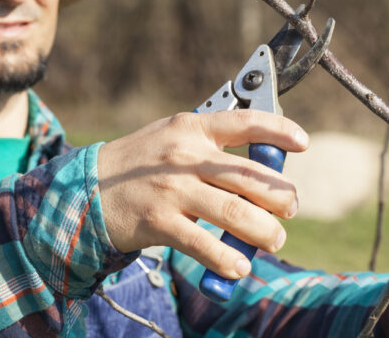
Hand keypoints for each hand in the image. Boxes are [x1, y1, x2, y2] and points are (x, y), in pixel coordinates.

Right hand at [97, 110, 307, 279]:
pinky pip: (201, 243)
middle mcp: (183, 156)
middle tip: (290, 209)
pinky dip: (225, 258)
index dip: (278, 130)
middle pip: (247, 176)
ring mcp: (171, 189)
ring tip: (274, 239)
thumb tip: (262, 172)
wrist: (86, 188)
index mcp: (191, 128)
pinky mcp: (158, 221)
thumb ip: (212, 148)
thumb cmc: (141, 164)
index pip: (244, 122)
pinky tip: (239, 267)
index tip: (303, 142)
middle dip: (279, 196)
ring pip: (232, 212)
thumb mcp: (173, 139)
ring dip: (263, 231)